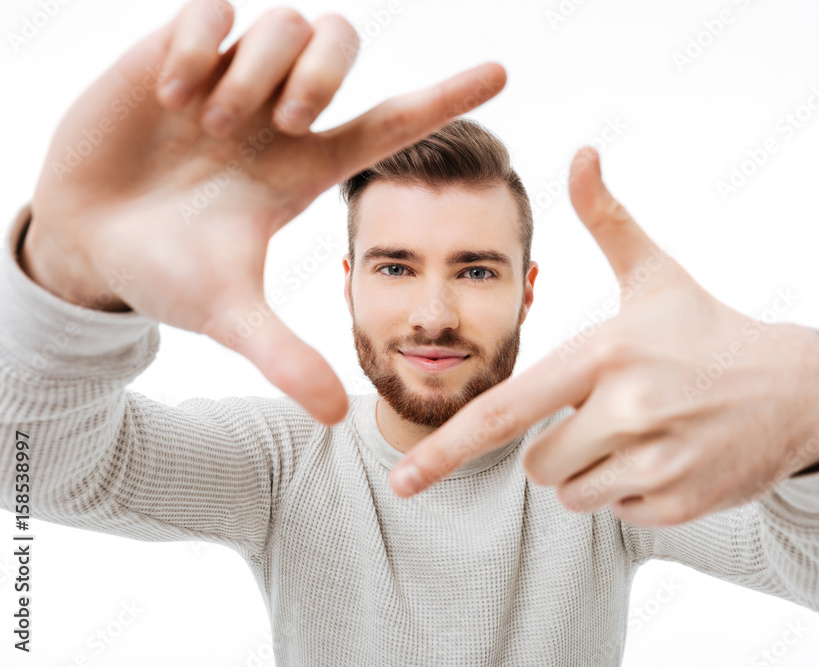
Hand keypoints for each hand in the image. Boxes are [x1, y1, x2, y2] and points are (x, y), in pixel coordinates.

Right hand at [20, 0, 505, 425]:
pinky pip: (212, 10)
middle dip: (323, 76)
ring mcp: (230, 79)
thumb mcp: (226, 313)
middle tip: (282, 125)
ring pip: (284, 24)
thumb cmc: (164, 273)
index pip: (393, 121)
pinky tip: (168, 94)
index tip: (503, 74)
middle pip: (341, 44)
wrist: (85, 241)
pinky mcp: (176, 51)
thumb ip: (282, 355)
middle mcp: (278, 115)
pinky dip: (196, 45)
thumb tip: (334, 416)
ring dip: (253, 74)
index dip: (448, 98)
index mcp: (307, 167)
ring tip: (204, 124)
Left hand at [388, 147, 818, 526]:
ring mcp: (658, 462)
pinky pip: (617, 513)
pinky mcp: (681, 503)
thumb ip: (606, 220)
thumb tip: (582, 151)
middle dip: (557, 445)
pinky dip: (630, 492)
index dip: (445, 448)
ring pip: (572, 494)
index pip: (507, 410)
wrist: (798, 391)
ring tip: (642, 432)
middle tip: (609, 412)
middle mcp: (628, 410)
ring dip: (591, 472)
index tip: (399, 481)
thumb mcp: (655, 275)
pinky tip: (670, 456)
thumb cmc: (708, 330)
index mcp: (604, 352)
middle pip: (535, 463)